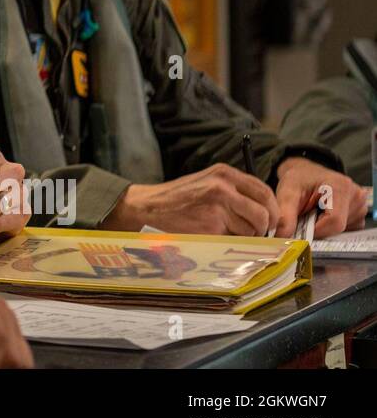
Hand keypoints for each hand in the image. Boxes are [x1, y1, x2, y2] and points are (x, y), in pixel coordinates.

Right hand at [102, 164, 278, 235]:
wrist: (145, 208)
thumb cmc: (175, 199)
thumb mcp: (205, 183)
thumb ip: (232, 190)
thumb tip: (262, 211)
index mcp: (224, 173)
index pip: (264, 191)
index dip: (272, 210)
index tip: (270, 222)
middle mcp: (224, 186)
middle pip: (264, 212)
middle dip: (263, 228)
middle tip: (254, 234)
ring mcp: (218, 206)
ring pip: (252, 229)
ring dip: (245, 237)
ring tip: (225, 234)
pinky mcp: (212, 226)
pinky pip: (235, 240)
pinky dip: (230, 243)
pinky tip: (214, 238)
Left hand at [274, 157, 366, 237]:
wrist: (306, 173)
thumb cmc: (298, 180)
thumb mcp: (287, 193)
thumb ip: (285, 215)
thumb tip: (283, 236)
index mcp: (340, 187)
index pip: (334, 221)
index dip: (315, 230)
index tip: (300, 229)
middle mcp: (356, 196)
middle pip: (338, 227)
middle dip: (318, 228)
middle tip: (305, 217)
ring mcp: (361, 205)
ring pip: (342, 231)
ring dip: (324, 227)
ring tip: (314, 212)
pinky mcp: (360, 213)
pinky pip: (346, 229)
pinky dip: (331, 227)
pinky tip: (323, 214)